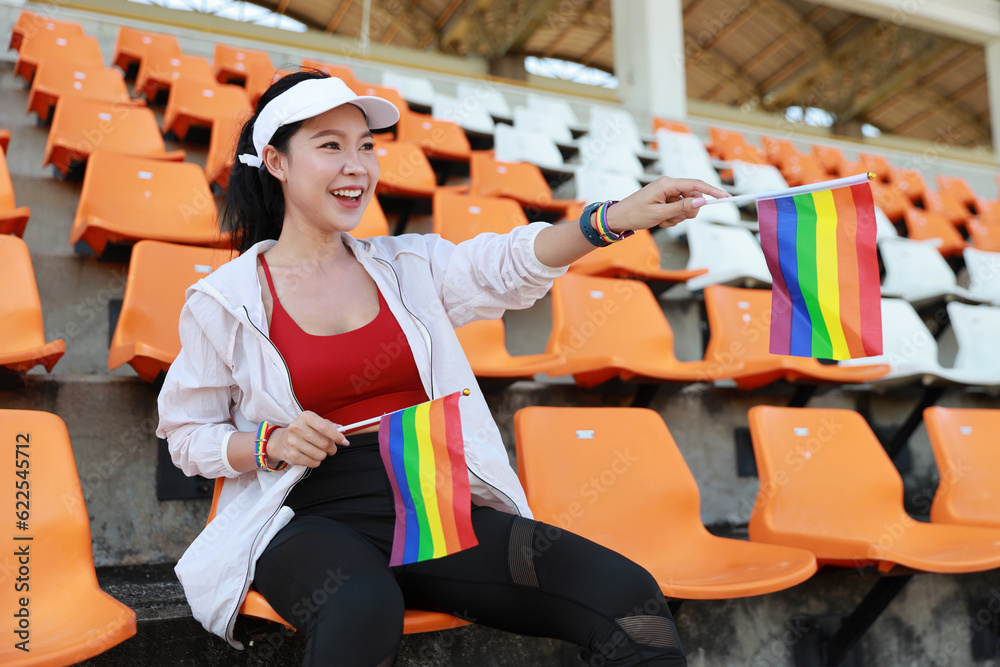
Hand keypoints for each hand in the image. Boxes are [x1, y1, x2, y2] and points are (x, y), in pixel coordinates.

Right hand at [266, 411, 348, 467]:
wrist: (281, 441)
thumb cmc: (302, 431)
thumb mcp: (314, 423)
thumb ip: (329, 425)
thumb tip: (341, 430)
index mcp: (305, 417)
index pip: (325, 427)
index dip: (337, 436)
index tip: (344, 441)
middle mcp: (297, 427)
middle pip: (324, 443)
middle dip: (332, 448)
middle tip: (331, 449)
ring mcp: (292, 442)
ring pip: (320, 454)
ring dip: (323, 455)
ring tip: (319, 451)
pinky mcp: (291, 455)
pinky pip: (312, 463)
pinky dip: (316, 462)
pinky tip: (312, 456)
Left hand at [604, 176, 730, 233]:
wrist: (618, 218)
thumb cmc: (634, 214)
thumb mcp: (660, 214)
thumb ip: (681, 208)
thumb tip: (701, 202)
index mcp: (668, 184)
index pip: (696, 185)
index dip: (712, 191)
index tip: (726, 198)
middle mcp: (669, 185)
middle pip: (693, 198)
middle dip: (687, 212)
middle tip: (672, 219)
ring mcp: (667, 193)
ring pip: (686, 207)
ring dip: (677, 217)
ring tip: (661, 220)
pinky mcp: (665, 200)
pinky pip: (678, 210)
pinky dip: (672, 218)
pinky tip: (659, 220)